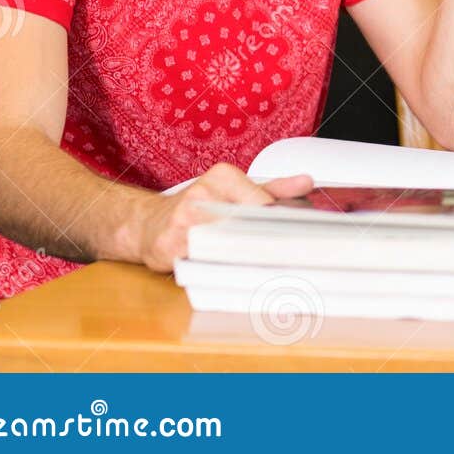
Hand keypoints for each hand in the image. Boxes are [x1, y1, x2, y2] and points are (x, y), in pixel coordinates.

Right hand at [131, 164, 312, 272]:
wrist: (146, 223)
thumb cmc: (196, 207)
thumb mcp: (235, 190)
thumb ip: (272, 188)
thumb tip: (307, 183)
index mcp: (222, 177)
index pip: (263, 203)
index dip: (281, 224)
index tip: (299, 237)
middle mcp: (201, 196)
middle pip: (247, 224)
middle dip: (267, 243)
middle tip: (289, 258)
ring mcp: (183, 223)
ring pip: (227, 246)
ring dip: (247, 260)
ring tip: (268, 271)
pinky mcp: (169, 248)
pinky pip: (204, 264)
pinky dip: (221, 272)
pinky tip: (235, 276)